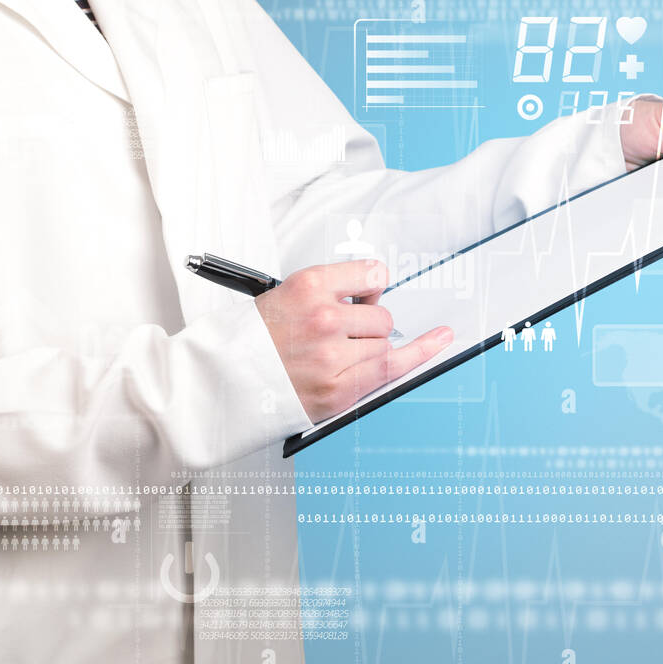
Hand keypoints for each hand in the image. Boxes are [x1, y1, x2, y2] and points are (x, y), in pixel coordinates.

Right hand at [256, 259, 453, 422]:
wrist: (223, 381)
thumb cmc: (254, 340)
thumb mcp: (285, 294)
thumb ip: (331, 292)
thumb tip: (374, 291)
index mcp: (308, 287)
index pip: (371, 273)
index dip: (371, 286)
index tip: (369, 292)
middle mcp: (323, 318)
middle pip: (381, 317)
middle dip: (369, 325)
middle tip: (341, 333)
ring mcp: (331, 356)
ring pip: (384, 345)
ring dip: (370, 348)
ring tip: (338, 353)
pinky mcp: (336, 390)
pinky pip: (390, 370)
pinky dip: (418, 355)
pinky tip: (440, 340)